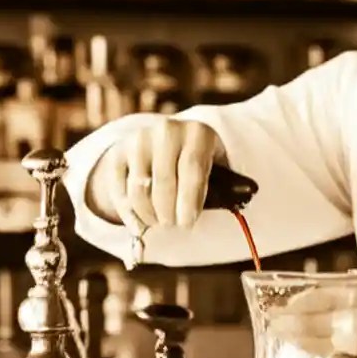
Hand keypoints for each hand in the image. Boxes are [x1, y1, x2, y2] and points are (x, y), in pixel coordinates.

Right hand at [92, 119, 222, 231]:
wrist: (169, 141)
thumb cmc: (197, 164)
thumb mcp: (214, 168)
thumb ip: (222, 188)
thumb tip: (237, 203)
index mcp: (198, 133)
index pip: (192, 168)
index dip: (189, 200)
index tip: (188, 223)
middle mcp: (167, 131)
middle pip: (164, 181)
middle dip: (168, 212)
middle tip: (173, 225)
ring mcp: (140, 140)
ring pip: (139, 188)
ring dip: (148, 214)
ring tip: (159, 222)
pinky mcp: (119, 151)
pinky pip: (119, 189)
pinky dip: (128, 212)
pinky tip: (140, 222)